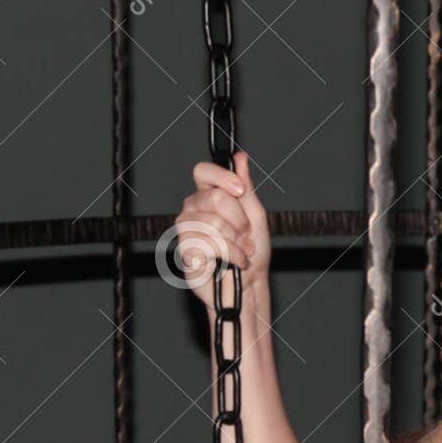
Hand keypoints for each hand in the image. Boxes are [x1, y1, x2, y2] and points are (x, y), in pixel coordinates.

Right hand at [172, 149, 271, 305]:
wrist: (249, 284)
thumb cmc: (251, 252)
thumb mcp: (255, 215)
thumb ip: (246, 187)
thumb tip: (240, 158)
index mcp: (208, 197)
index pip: (203, 172)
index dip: (222, 177)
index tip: (240, 190)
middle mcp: (193, 210)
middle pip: (214, 198)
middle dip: (240, 220)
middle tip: (246, 234)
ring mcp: (186, 230)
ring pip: (215, 224)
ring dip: (238, 242)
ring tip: (243, 251)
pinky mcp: (186, 251)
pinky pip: (210, 244)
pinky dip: (232, 255)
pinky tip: (233, 262)